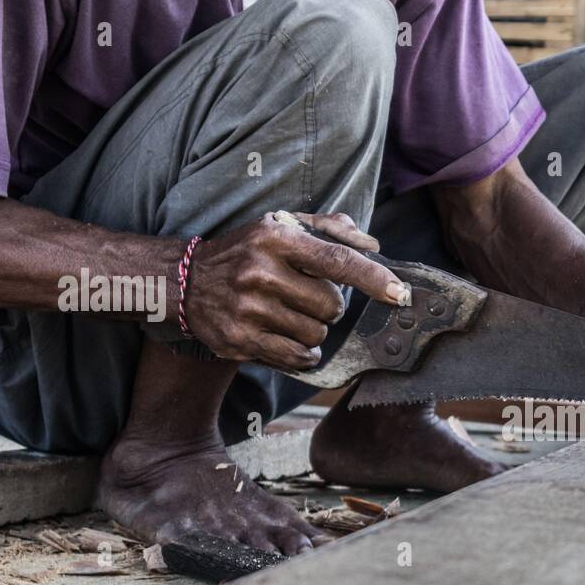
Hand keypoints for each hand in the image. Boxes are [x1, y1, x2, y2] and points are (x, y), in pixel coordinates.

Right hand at [180, 211, 406, 369]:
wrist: (185, 282)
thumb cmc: (246, 252)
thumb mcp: (280, 227)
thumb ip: (329, 230)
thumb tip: (372, 246)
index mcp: (275, 239)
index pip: (336, 260)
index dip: (373, 278)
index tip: (399, 293)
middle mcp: (260, 272)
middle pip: (332, 305)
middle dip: (329, 305)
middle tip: (305, 296)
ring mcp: (248, 309)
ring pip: (316, 334)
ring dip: (313, 328)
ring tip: (288, 313)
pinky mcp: (240, 340)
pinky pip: (297, 357)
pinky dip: (302, 353)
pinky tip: (287, 336)